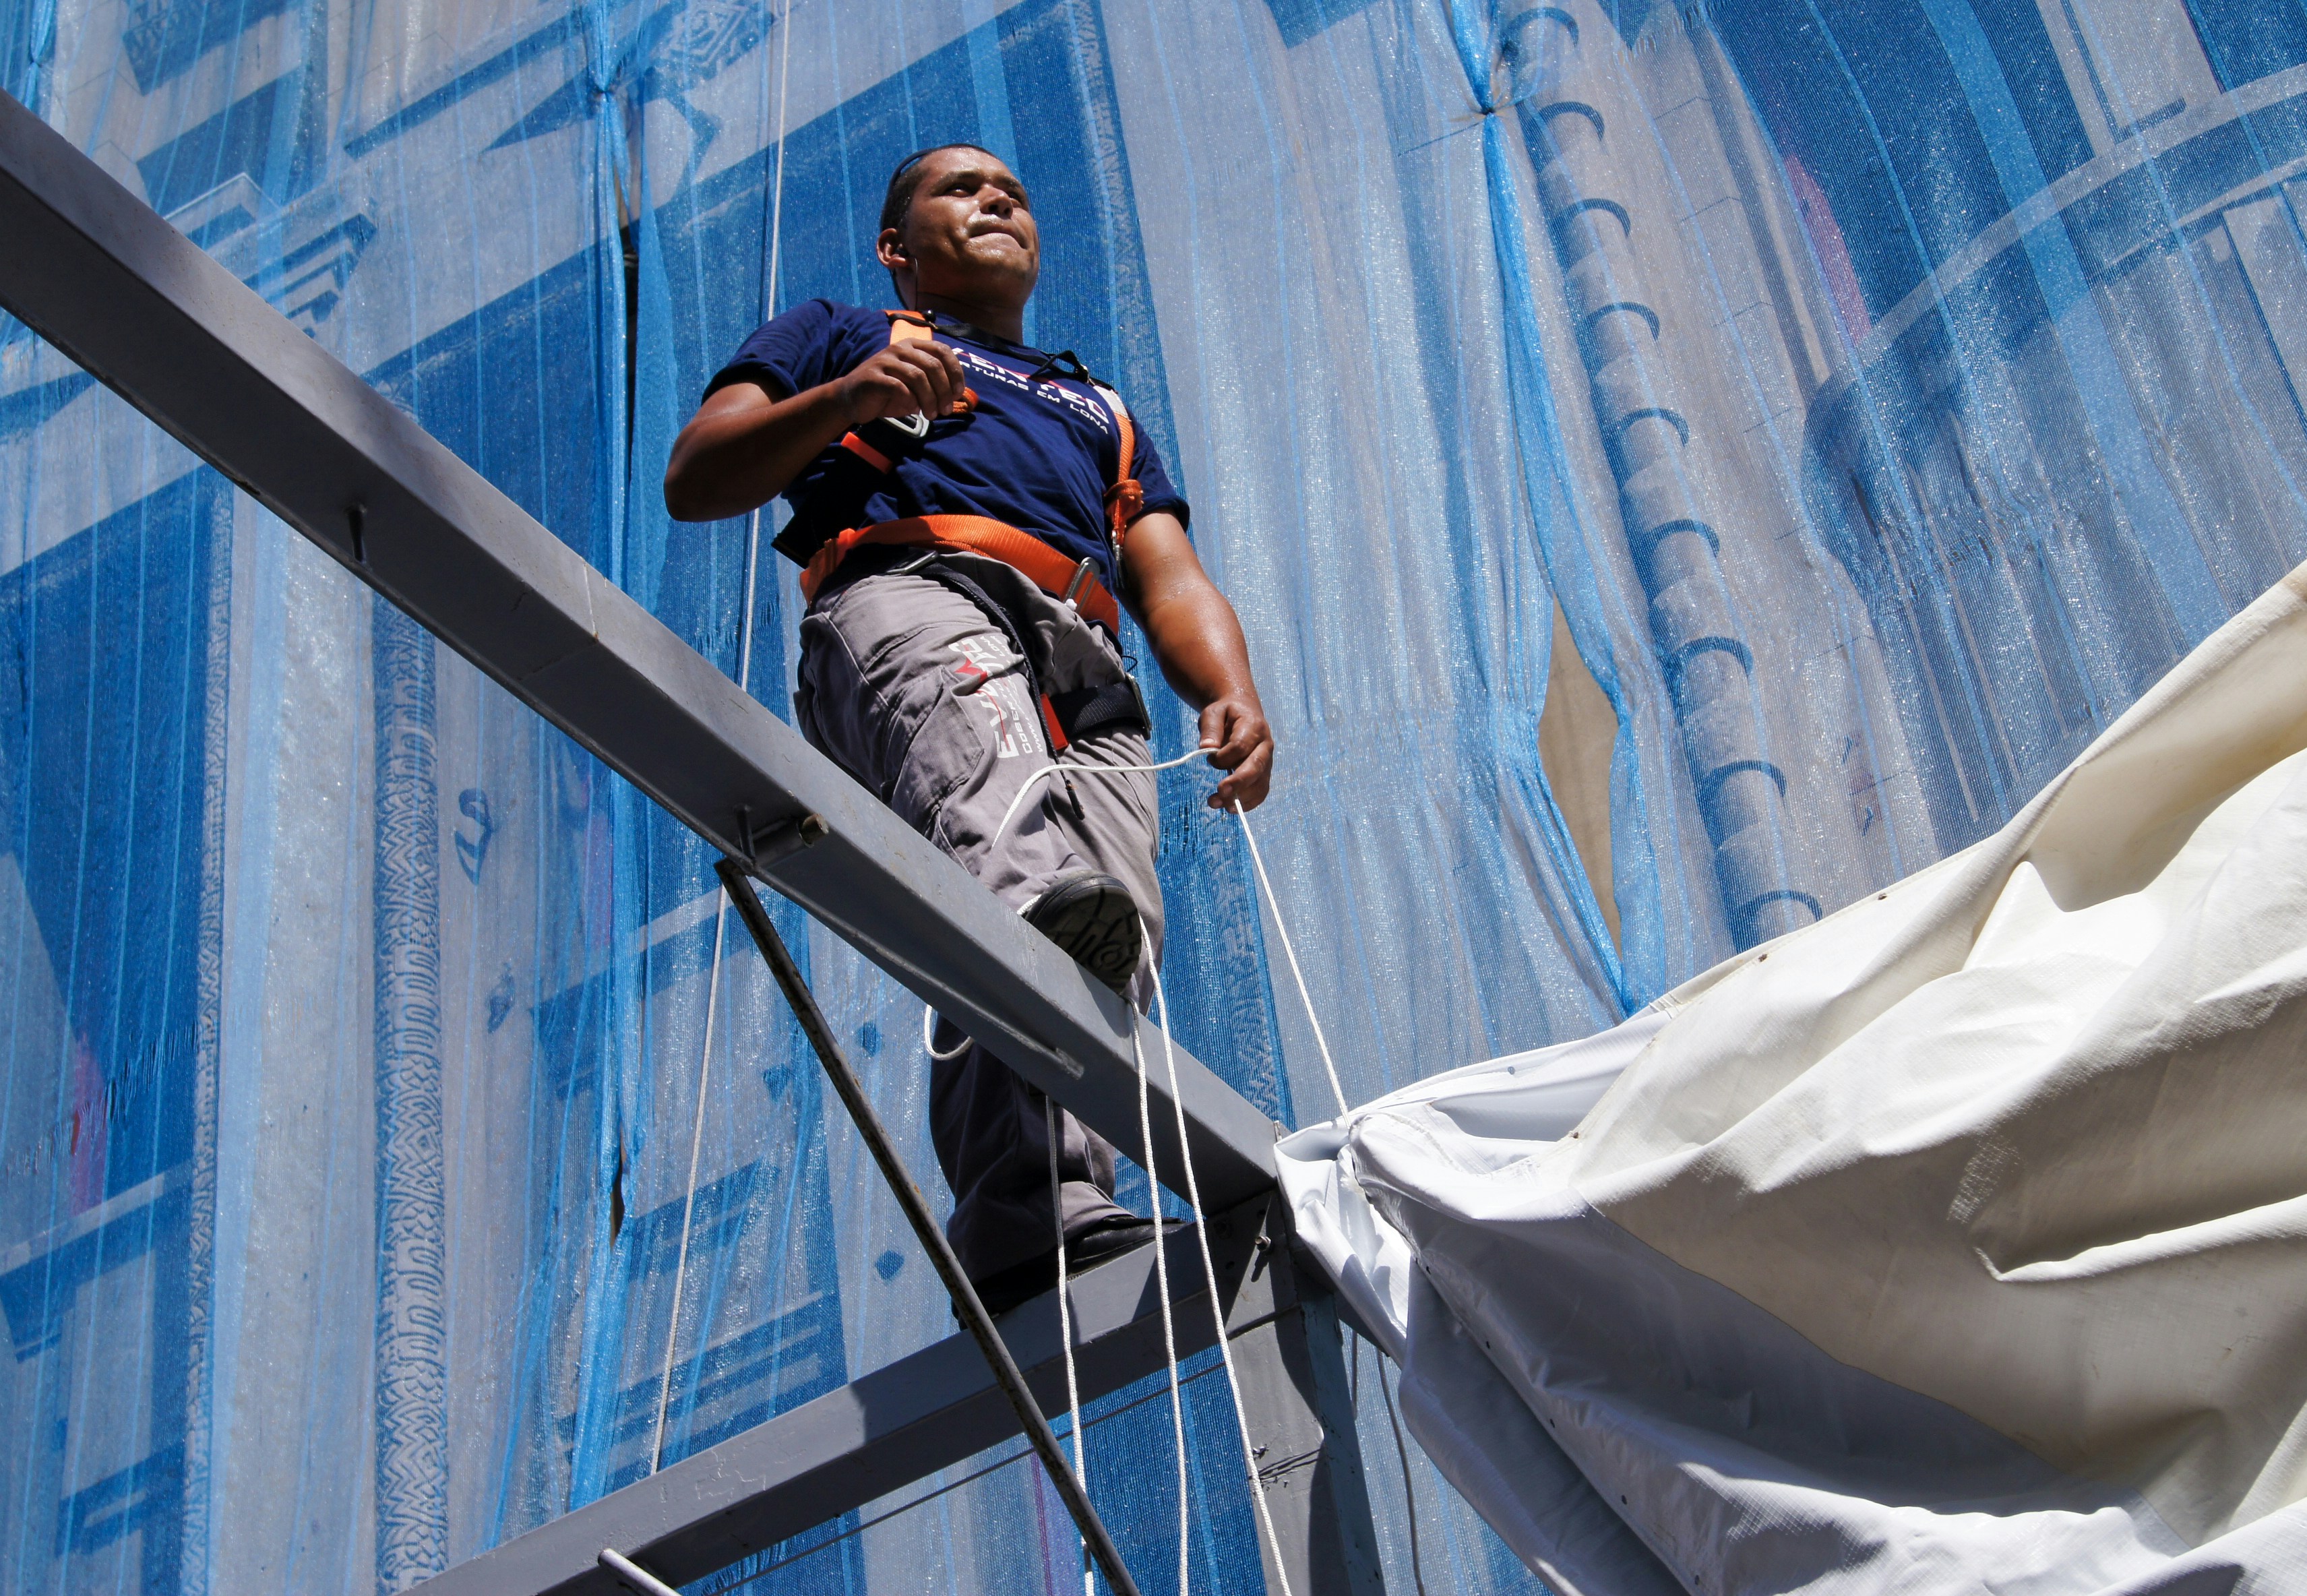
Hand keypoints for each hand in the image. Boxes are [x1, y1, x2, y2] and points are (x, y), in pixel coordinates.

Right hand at [837, 341, 965, 424]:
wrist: (851, 399)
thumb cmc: (887, 393)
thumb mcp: (914, 386)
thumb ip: (933, 384)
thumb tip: (956, 393)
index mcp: (913, 346)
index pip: (942, 350)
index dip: (955, 372)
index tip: (958, 393)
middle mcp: (900, 348)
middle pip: (933, 365)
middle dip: (944, 391)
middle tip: (946, 410)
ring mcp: (885, 360)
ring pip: (918, 376)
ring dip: (930, 399)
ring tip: (932, 415)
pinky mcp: (873, 376)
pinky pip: (899, 387)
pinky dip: (910, 401)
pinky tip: (913, 410)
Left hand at [1199, 697, 1273, 810]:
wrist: (1244, 711)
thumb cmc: (1227, 713)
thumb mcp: (1214, 712)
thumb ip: (1210, 728)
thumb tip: (1206, 748)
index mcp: (1254, 727)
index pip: (1240, 746)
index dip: (1223, 757)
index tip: (1209, 758)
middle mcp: (1265, 746)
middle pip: (1256, 768)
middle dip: (1238, 783)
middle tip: (1220, 793)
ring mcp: (1267, 762)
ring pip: (1259, 784)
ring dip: (1240, 798)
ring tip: (1216, 803)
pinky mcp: (1264, 774)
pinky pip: (1261, 792)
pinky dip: (1248, 803)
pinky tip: (1230, 808)